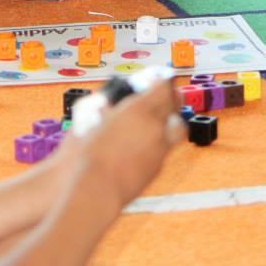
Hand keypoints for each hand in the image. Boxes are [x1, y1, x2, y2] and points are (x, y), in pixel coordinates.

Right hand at [76, 80, 183, 209]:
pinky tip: (143, 143)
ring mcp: (160, 148)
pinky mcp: (158, 166)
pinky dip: (159, 141)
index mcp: (139, 109)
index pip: (163, 86)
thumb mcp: (91, 116)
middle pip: (175, 104)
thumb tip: (108, 101)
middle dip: (171, 96)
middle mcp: (155, 127)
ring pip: (176, 126)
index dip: (162, 80)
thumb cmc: (89, 152)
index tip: (158, 78)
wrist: (96, 188)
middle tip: (162, 94)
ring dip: (169, 119)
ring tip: (156, 119)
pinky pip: (165, 147)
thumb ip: (105, 104)